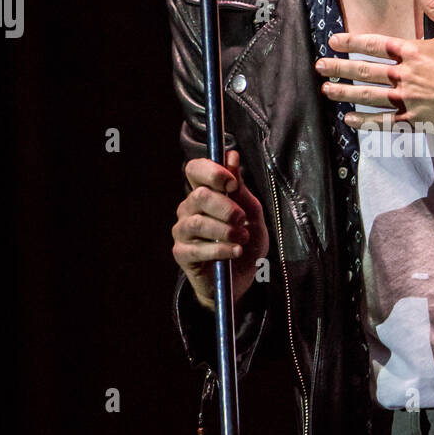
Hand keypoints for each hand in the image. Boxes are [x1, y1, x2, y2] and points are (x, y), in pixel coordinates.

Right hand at [172, 149, 269, 310]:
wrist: (244, 279)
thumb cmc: (246, 241)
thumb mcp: (252, 214)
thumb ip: (240, 189)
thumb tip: (231, 155)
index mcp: (204, 193)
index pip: (194, 169)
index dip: (212, 171)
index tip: (232, 183)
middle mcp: (188, 208)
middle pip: (198, 195)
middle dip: (225, 206)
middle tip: (241, 219)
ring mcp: (182, 231)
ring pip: (196, 223)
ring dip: (224, 231)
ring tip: (241, 238)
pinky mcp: (182, 254)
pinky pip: (196, 249)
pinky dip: (220, 249)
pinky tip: (235, 251)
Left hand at [314, 0, 433, 142]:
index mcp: (414, 51)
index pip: (375, 44)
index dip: (352, 42)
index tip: (333, 41)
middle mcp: (406, 75)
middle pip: (366, 71)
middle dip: (340, 68)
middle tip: (320, 67)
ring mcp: (410, 100)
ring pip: (370, 96)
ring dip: (346, 93)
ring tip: (327, 91)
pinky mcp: (418, 121)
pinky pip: (386, 122)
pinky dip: (366, 122)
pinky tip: (350, 120)